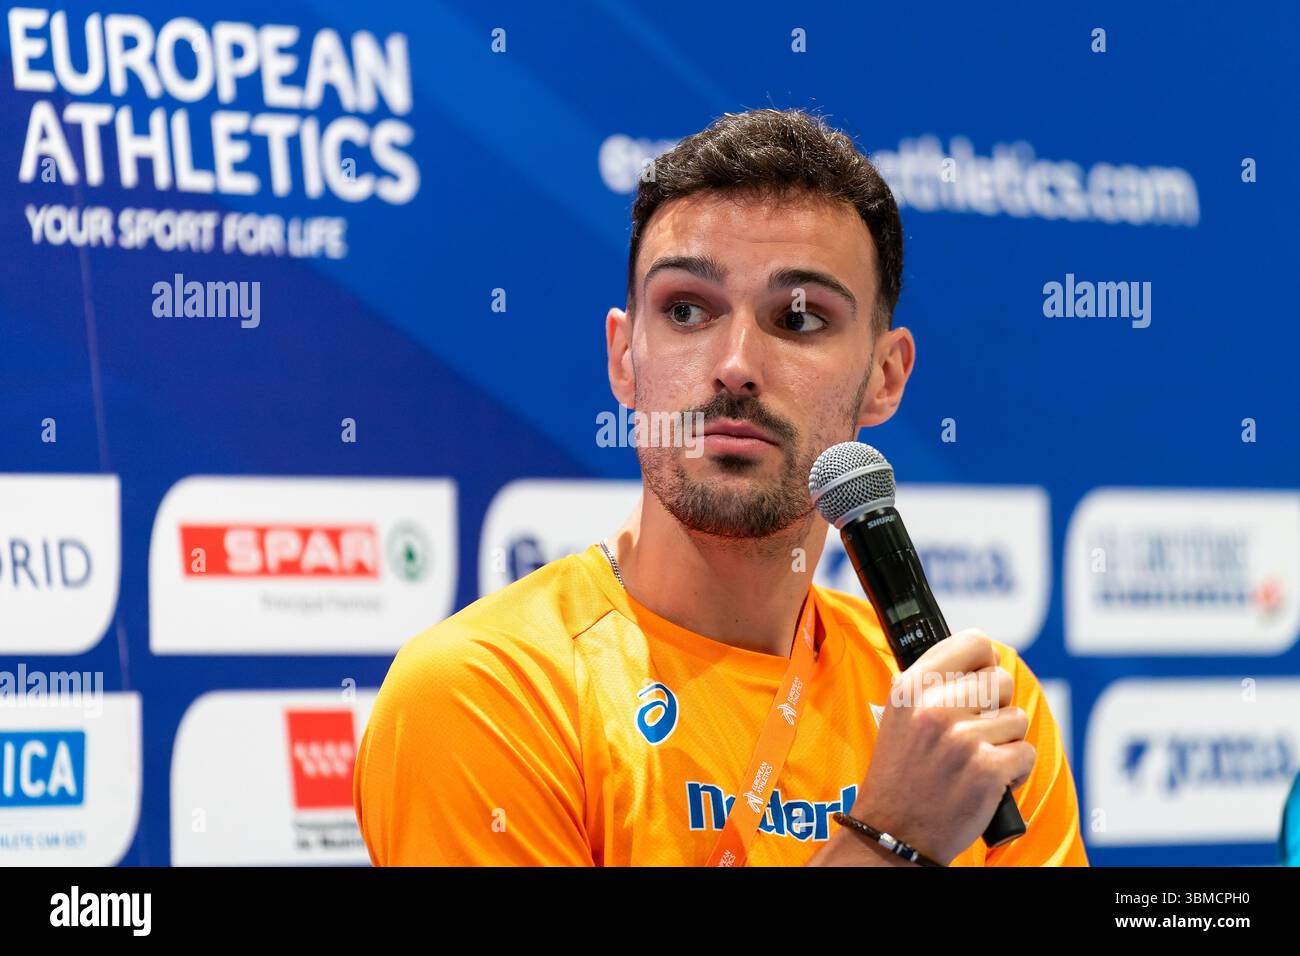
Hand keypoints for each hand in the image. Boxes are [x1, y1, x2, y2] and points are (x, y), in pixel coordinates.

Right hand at [846, 629, 1034, 864]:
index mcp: (911, 687)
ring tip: (975, 761)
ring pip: (1017, 719)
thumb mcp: (900, 715)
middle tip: (973, 733)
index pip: (974, 642)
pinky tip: (987, 782)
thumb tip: (983, 658)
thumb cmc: (902, 773)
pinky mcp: (986, 770)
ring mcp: (961, 739)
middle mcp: (934, 707)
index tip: (979, 681)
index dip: (985, 662)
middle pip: (1002, 680)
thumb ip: (933, 684)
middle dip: (997, 707)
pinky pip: (1026, 753)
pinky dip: (1014, 772)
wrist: (894, 832)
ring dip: (1004, 742)